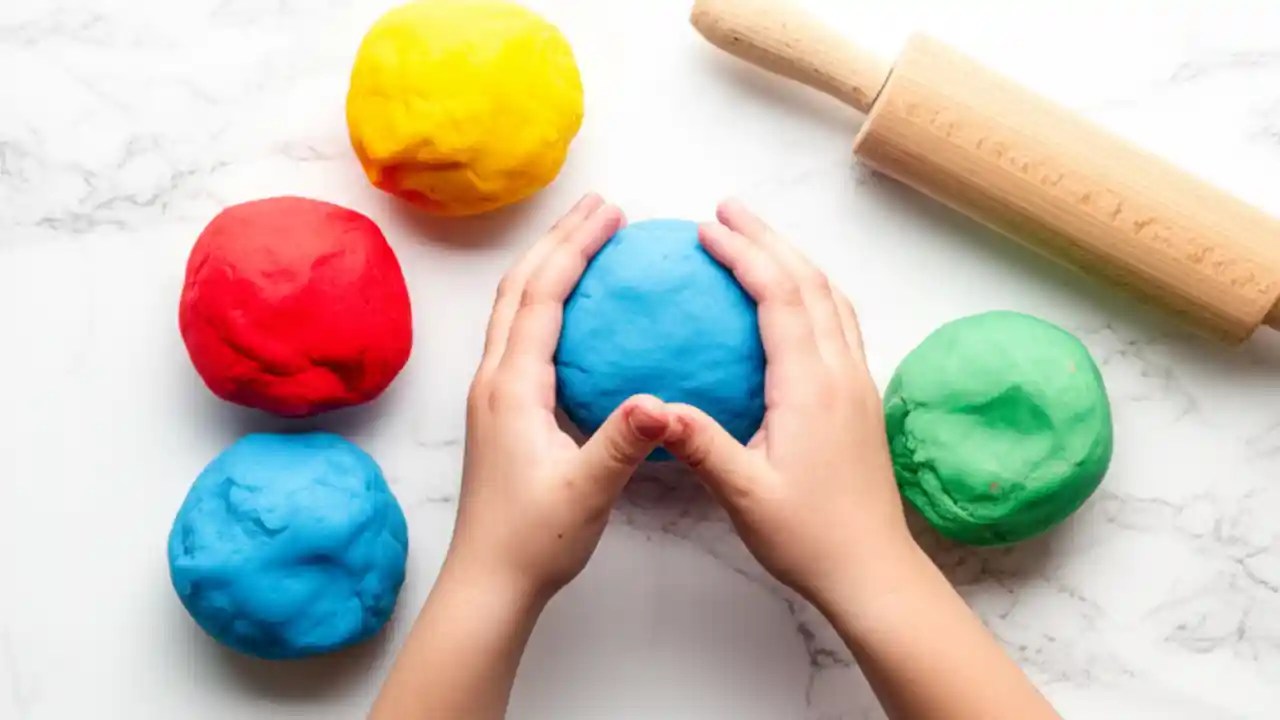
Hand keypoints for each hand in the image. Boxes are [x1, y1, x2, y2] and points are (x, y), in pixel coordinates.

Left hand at [450, 193, 673, 602]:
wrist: (488, 580)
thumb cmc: (533, 540)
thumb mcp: (586, 492)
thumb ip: (622, 443)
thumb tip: (660, 400)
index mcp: (512, 389)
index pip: (542, 297)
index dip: (574, 248)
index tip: (610, 213)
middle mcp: (494, 381)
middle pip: (520, 288)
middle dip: (558, 239)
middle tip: (599, 205)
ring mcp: (492, 395)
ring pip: (513, 308)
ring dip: (546, 264)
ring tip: (584, 237)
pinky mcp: (500, 411)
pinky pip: (518, 334)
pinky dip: (542, 299)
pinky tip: (571, 307)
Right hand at [663, 199, 913, 605]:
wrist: (872, 569)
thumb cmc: (809, 536)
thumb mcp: (745, 494)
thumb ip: (701, 445)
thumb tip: (653, 407)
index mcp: (809, 387)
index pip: (778, 297)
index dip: (743, 255)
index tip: (706, 229)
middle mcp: (840, 373)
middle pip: (809, 281)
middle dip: (768, 238)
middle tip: (727, 210)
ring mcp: (857, 382)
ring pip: (831, 297)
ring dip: (794, 259)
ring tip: (756, 238)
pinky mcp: (861, 398)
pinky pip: (840, 322)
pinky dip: (813, 291)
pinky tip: (791, 298)